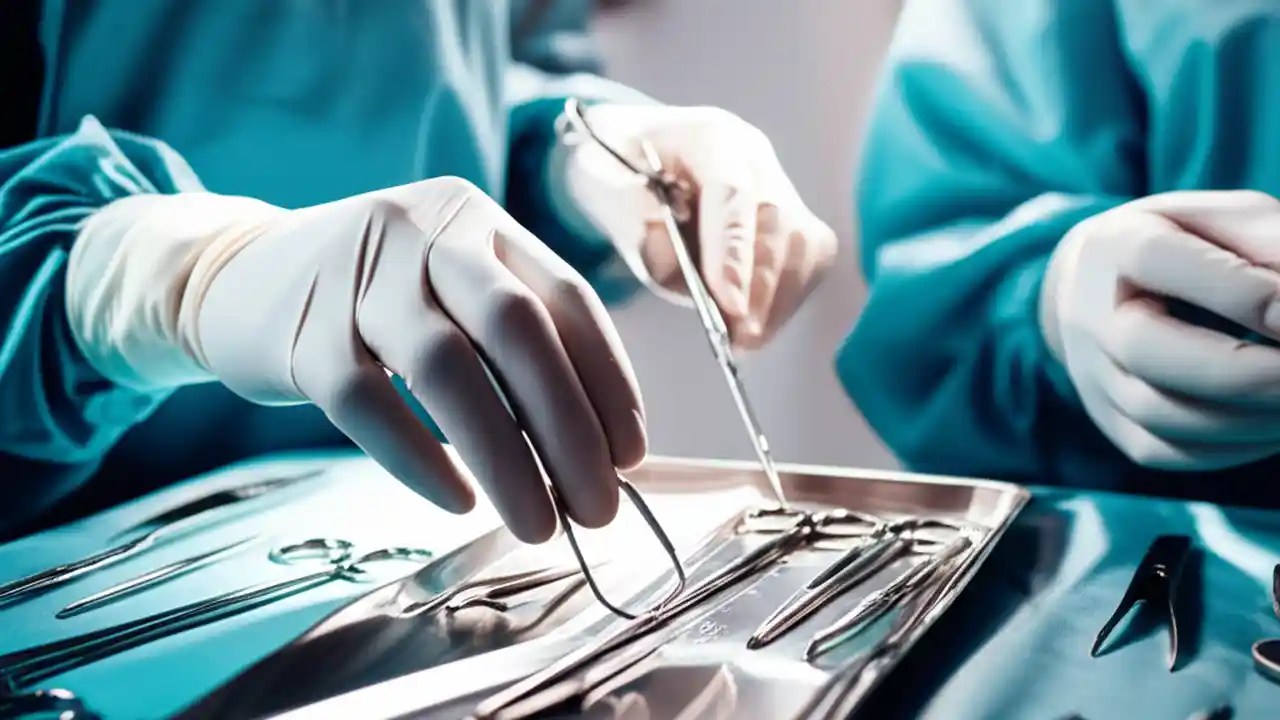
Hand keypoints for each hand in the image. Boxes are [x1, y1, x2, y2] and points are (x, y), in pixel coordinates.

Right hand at [73, 179, 646, 541]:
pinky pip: (369, 404)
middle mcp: (423, 233)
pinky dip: (421, 461)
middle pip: (516, 328)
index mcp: (475, 221)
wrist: (234, 273)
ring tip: (540, 521)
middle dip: (569, 426)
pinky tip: (458, 500)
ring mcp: (356, 278)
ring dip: (506, 457)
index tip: (631, 453)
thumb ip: (513, 339)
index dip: (610, 379)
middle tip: (598, 505)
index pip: (566, 296)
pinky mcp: (301, 334)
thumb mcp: (447, 282)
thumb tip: (591, 445)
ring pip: (446, 369)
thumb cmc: (370, 296)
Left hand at [556, 104, 836, 349]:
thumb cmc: (613, 171)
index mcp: (708, 136)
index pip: (733, 193)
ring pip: (804, 242)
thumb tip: (678, 267)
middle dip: (761, 286)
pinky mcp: (790, 217)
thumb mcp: (601, 188)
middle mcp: (754, 156)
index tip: (730, 305)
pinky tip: (757, 324)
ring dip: (779, 298)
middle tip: (739, 338)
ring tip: (746, 339)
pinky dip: (786, 297)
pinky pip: (808, 259)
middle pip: (778, 220)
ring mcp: (778, 184)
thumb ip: (635, 224)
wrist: (630, 158)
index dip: (734, 252)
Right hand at [1041, 190, 1279, 469]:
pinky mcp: (1112, 425)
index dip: (1238, 291)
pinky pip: (1170, 452)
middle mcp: (1090, 315)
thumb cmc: (1187, 248)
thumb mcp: (1225, 220)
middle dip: (1244, 372)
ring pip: (1162, 415)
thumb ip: (1265, 240)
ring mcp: (1094, 377)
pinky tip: (1273, 425)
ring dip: (1250, 419)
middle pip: (1146, 351)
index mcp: (1114, 245)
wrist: (1100, 290)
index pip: (1157, 261)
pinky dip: (1235, 447)